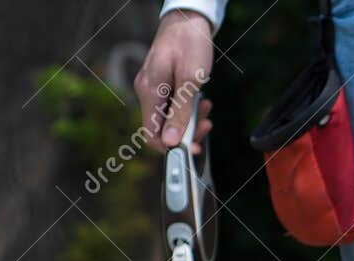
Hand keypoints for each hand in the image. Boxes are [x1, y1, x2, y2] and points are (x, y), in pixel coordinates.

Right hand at [135, 10, 214, 151]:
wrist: (187, 18)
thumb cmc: (189, 43)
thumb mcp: (191, 80)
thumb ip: (180, 112)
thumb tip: (170, 141)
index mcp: (149, 91)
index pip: (151, 135)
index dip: (171, 148)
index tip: (193, 149)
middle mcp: (146, 91)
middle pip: (161, 129)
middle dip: (186, 132)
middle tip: (206, 125)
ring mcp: (153, 87)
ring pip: (169, 118)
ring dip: (190, 120)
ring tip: (206, 109)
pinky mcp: (161, 84)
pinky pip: (172, 106)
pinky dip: (187, 109)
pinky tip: (200, 102)